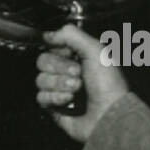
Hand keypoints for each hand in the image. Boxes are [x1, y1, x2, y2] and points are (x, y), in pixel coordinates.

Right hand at [36, 24, 129, 142]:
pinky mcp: (54, 106)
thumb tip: (48, 34)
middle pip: (43, 61)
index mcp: (78, 57)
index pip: (52, 45)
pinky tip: (70, 100)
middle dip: (60, 67)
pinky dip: (56, 97)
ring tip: (76, 89)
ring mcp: (60, 90)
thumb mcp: (95, 49)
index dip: (58, 48)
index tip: (69, 53)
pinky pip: (41, 96)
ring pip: (40, 79)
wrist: (109, 115)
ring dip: (59, 83)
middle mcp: (67, 72)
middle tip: (78, 73)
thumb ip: (70, 34)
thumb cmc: (108, 85)